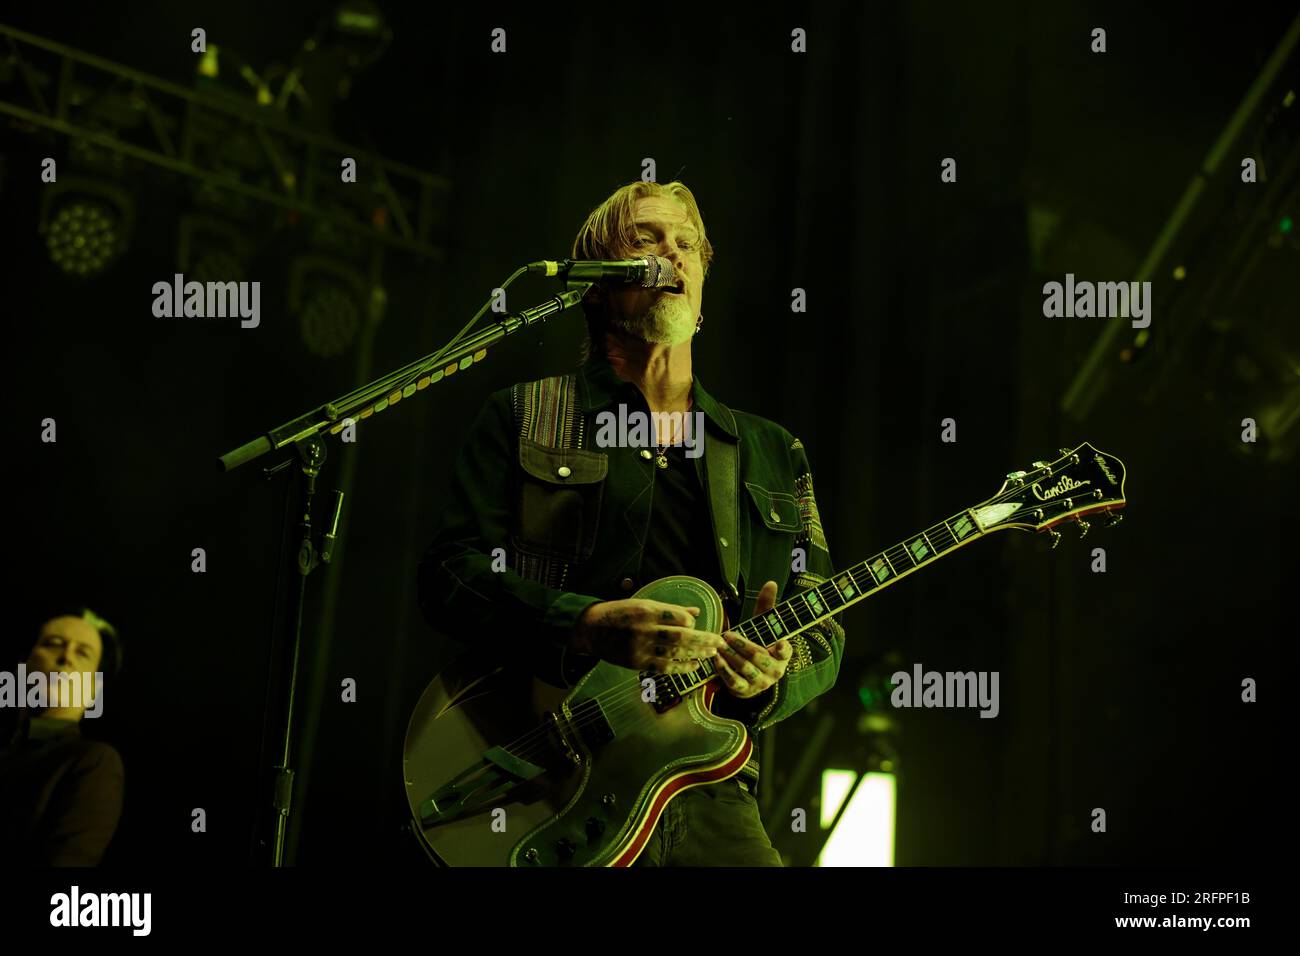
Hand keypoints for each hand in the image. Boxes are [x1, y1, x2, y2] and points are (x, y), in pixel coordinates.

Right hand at [571, 599, 727, 673]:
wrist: (592, 629)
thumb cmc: (619, 613)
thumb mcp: (642, 604)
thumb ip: (670, 609)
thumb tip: (695, 612)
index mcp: (646, 611)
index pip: (676, 616)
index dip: (690, 621)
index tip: (697, 623)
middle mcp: (644, 629)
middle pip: (680, 635)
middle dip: (702, 639)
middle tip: (719, 642)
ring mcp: (641, 648)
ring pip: (675, 652)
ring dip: (696, 653)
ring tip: (712, 653)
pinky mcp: (638, 662)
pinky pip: (664, 667)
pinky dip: (681, 667)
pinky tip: (694, 666)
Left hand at [714, 580, 791, 698]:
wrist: (747, 673)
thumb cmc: (757, 643)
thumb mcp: (762, 625)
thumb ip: (766, 605)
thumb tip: (771, 582)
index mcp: (782, 655)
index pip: (786, 652)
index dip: (784, 649)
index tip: (780, 643)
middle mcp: (774, 671)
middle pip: (759, 658)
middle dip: (743, 646)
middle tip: (728, 635)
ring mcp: (760, 683)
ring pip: (745, 668)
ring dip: (731, 656)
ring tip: (720, 645)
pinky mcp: (745, 691)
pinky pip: (734, 681)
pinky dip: (724, 669)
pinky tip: (716, 658)